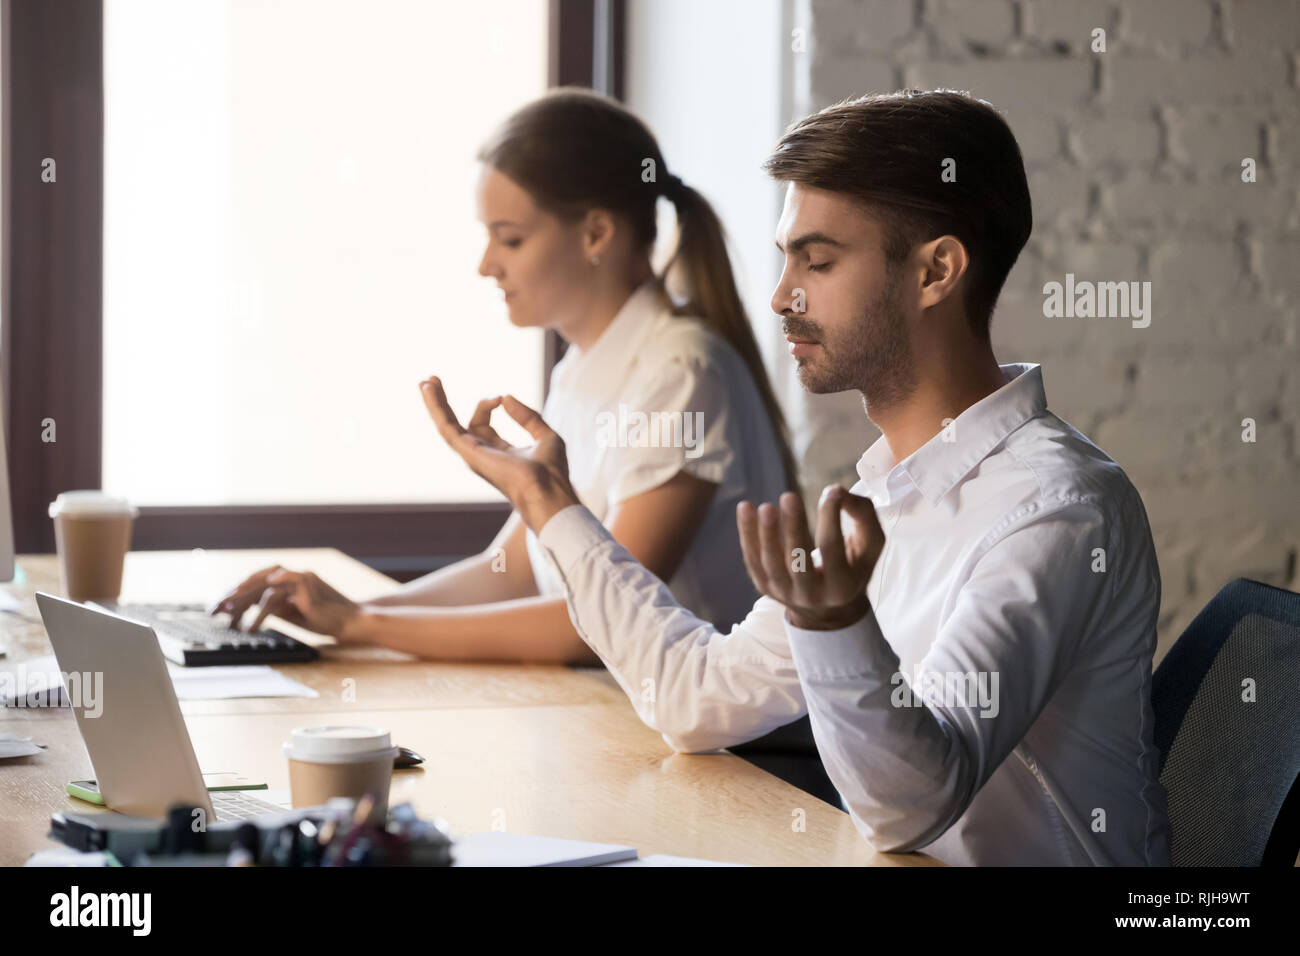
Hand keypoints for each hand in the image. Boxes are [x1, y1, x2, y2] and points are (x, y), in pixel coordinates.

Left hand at [210, 566, 364, 640]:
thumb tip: (253, 609)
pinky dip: (260, 611)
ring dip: (242, 603)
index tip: (221, 608)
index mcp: (291, 580)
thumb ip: (277, 608)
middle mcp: (294, 575)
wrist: (351, 622)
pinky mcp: (305, 587)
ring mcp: (299, 578)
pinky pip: (275, 598)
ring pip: (261, 587)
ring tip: (228, 619)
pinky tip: (251, 626)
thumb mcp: (295, 614)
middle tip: (215, 609)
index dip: (239, 594)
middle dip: (233, 595)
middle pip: (256, 580)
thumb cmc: (326, 619)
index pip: (259, 583)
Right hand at [419, 376, 578, 530]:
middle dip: (445, 404)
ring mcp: (473, 455)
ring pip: (446, 426)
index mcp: (499, 453)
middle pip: (456, 426)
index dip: (489, 405)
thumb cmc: (551, 472)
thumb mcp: (545, 436)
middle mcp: (482, 455)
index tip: (502, 398)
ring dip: (435, 403)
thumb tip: (506, 397)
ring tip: (425, 381)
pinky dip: (437, 408)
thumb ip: (528, 417)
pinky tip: (430, 390)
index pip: (482, 424)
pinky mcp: (468, 451)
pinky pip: (447, 427)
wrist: (547, 490)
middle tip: (432, 381)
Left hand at [737, 486, 884, 630]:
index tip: (832, 491)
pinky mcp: (765, 586)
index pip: (833, 549)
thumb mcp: (870, 544)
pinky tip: (745, 508)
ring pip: (771, 563)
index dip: (831, 518)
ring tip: (766, 506)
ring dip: (766, 533)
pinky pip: (753, 560)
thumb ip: (862, 514)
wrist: (829, 608)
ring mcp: (785, 593)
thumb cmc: (853, 565)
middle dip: (793, 528)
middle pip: (798, 561)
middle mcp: (812, 595)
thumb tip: (835, 491)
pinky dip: (747, 534)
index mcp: (841, 586)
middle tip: (789, 496)